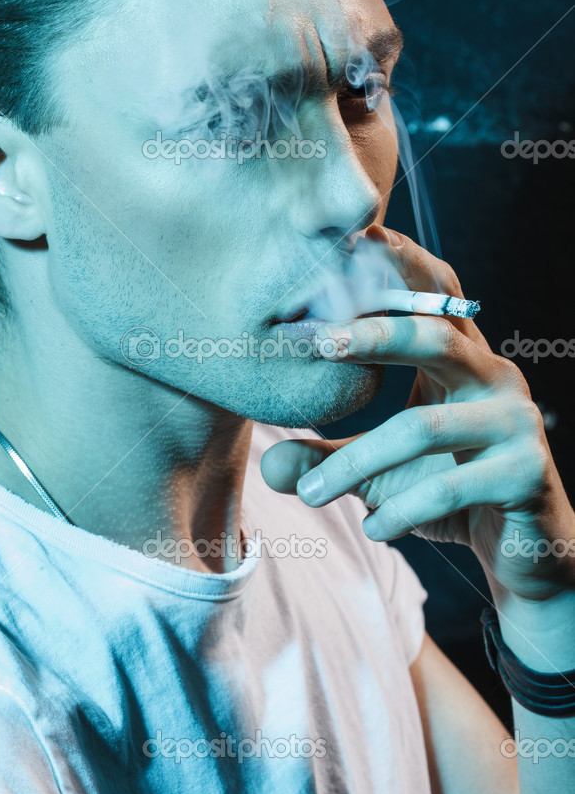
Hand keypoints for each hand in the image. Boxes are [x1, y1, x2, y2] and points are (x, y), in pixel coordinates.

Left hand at [261, 224, 574, 604]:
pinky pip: (448, 486)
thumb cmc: (448, 491)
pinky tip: (373, 527)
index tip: (352, 242)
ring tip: (311, 495)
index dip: (400, 267)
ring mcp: (515, 422)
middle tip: (319, 342)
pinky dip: (401, 508)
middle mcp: (495, 378)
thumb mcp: (380, 472)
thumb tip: (267, 463)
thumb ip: (329, 459)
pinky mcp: (526, 472)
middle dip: (374, 333)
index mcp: (463, 361)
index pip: (433, 301)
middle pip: (435, 337)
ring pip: (421, 427)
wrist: (524, 551)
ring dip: (356, 463)